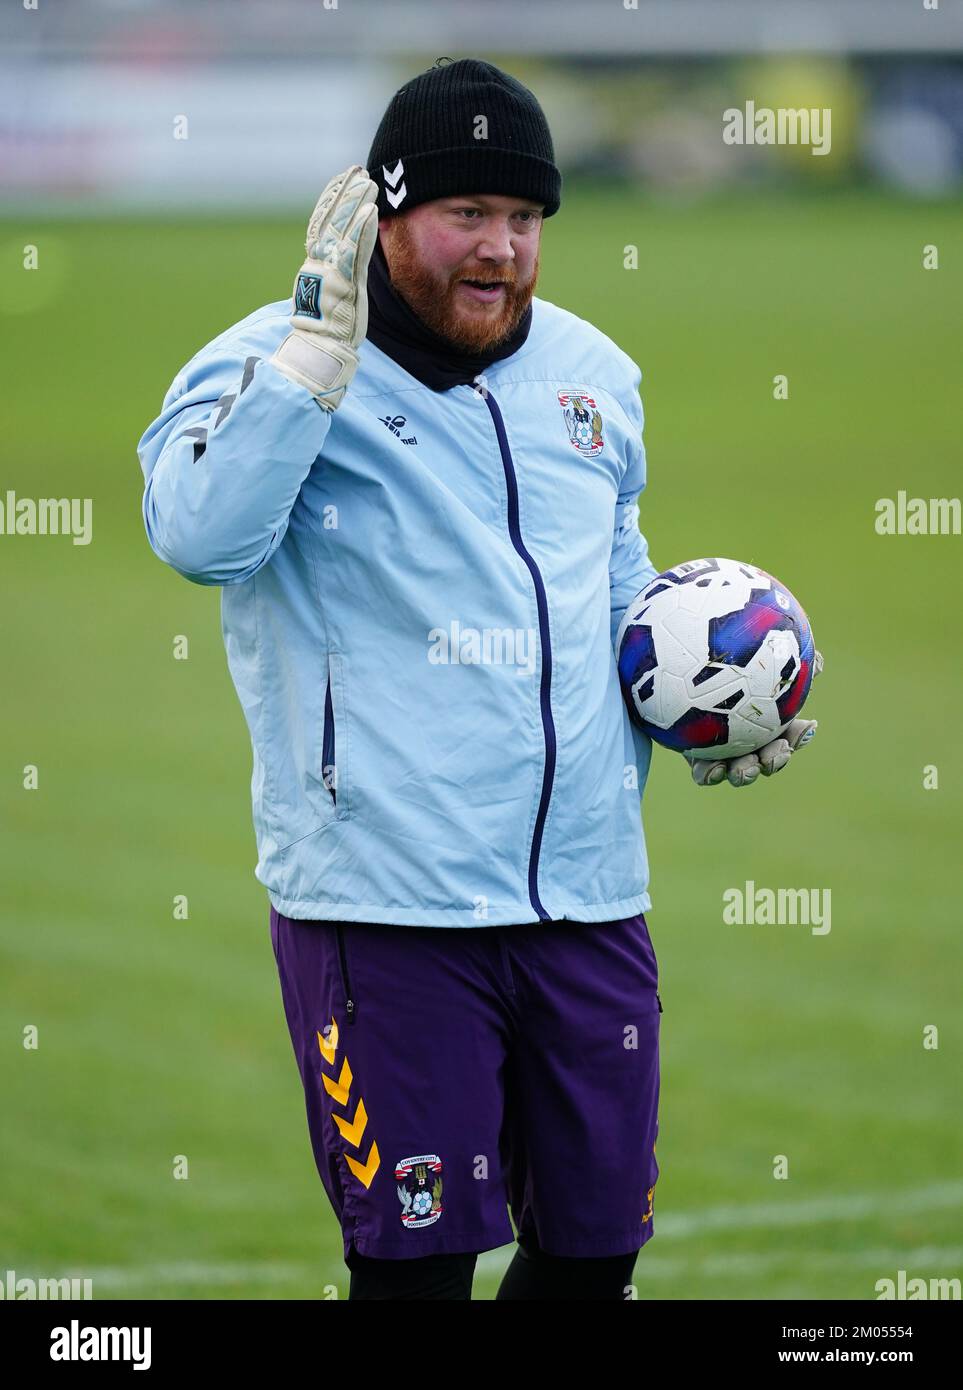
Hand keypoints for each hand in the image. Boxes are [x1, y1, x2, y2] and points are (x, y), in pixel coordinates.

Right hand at [270, 165, 378, 409]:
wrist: (320, 348)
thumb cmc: (327, 328)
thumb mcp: (330, 294)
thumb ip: (336, 274)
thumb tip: (341, 264)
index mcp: (314, 263)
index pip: (321, 223)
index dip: (330, 199)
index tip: (341, 179)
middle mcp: (320, 261)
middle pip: (330, 218)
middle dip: (343, 192)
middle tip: (357, 170)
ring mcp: (331, 269)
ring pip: (342, 228)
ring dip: (355, 202)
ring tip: (368, 181)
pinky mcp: (344, 279)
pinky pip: (354, 249)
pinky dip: (362, 228)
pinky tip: (371, 209)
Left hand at [685, 650, 822, 787]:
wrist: (678, 666)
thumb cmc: (724, 655)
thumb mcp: (756, 649)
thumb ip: (784, 653)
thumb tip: (818, 662)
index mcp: (769, 720)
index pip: (792, 731)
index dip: (801, 733)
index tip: (807, 725)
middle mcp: (751, 739)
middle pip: (771, 757)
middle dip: (777, 759)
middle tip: (776, 752)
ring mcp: (726, 751)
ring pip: (742, 770)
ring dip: (747, 773)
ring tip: (745, 768)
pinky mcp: (698, 757)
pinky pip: (705, 772)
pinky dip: (710, 774)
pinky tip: (711, 769)